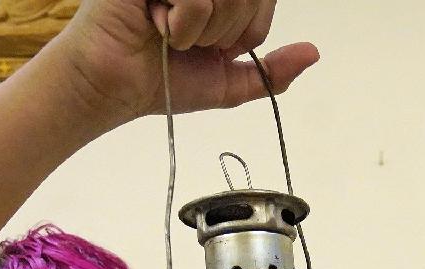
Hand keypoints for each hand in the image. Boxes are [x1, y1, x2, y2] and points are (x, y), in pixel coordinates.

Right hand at [50, 0, 318, 127]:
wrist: (111, 89)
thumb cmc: (161, 81)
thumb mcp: (228, 82)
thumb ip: (272, 70)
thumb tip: (313, 53)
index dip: (250, 26)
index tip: (218, 44)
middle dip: (227, 31)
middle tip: (189, 42)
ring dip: (203, 29)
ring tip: (170, 34)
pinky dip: (183, 23)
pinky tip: (155, 25)